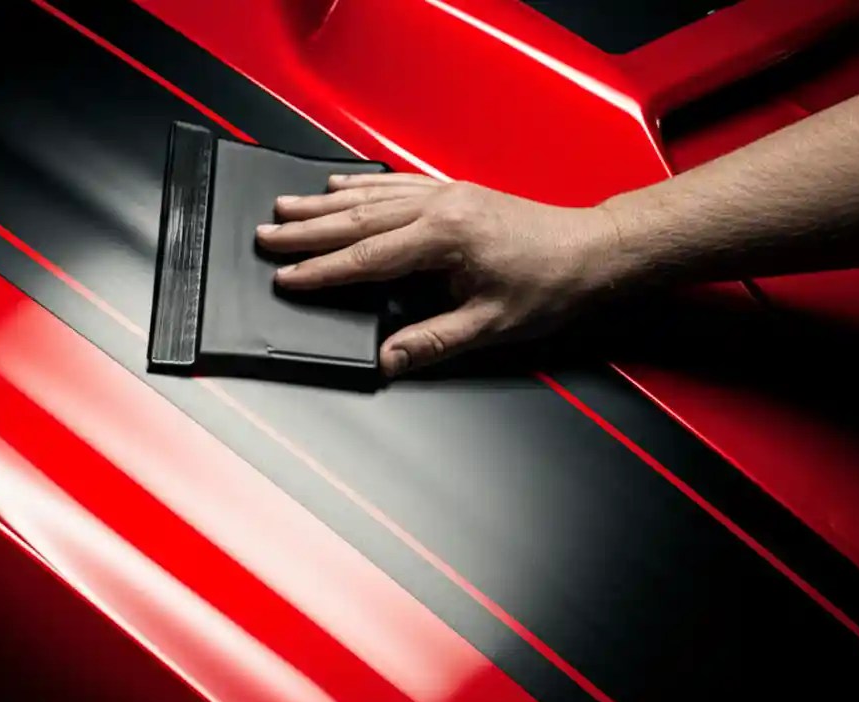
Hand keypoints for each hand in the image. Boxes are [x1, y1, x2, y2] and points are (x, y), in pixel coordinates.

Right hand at [256, 174, 619, 375]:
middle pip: (358, 219)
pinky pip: (395, 184)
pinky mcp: (454, 192)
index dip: (321, 271)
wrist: (592, 251)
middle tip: (265, 236)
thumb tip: (388, 359)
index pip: (366, 259)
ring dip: (324, 203)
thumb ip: (433, 341)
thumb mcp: (491, 326)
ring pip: (371, 197)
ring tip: (285, 207)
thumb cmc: (549, 285)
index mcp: (445, 238)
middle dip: (306, 230)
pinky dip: (361, 185)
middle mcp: (440, 207)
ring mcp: (446, 194)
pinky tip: (339, 186)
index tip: (285, 278)